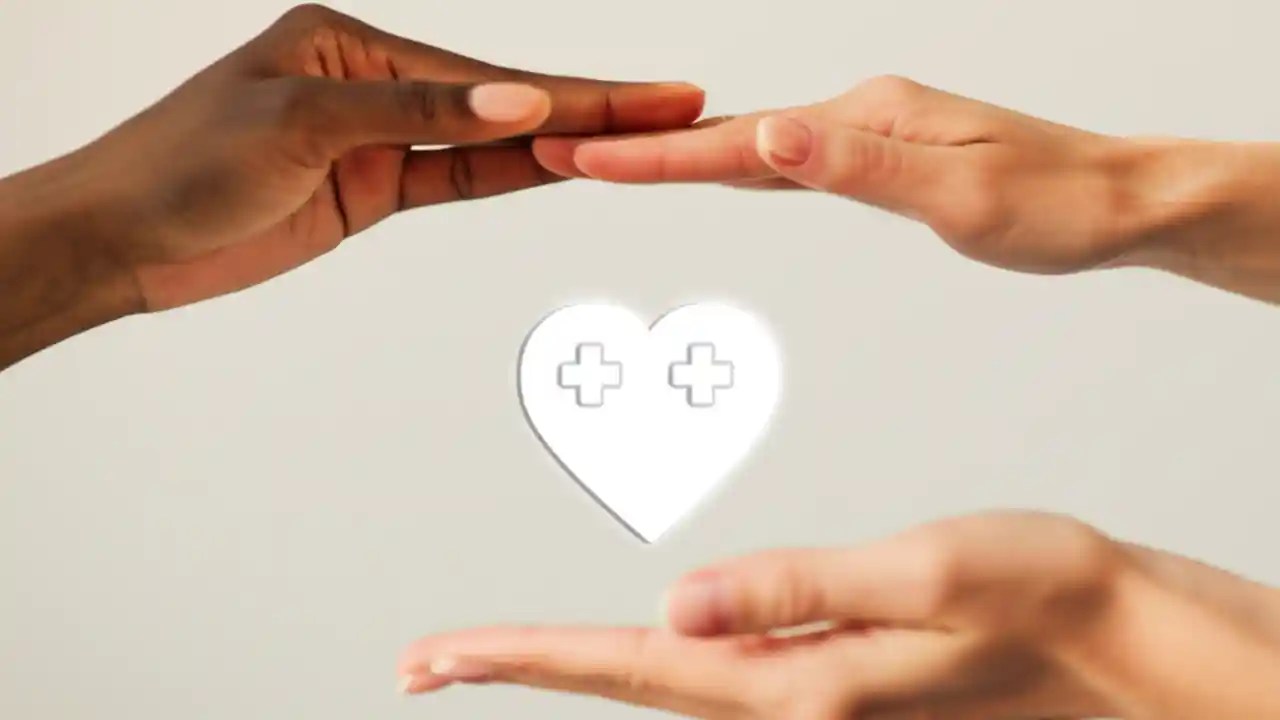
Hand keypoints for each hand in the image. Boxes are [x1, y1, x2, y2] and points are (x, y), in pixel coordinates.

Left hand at [0, 4, 702, 367]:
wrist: (120, 237)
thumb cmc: (180, 163)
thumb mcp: (299, 123)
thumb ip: (417, 113)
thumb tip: (516, 105)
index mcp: (349, 41)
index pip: (486, 73)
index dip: (574, 91)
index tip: (649, 92)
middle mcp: (371, 82)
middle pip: (501, 103)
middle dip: (590, 110)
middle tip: (673, 107)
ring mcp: (375, 139)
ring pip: (487, 144)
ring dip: (561, 146)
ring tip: (640, 137)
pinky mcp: (368, 190)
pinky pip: (452, 180)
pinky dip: (506, 178)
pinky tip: (560, 170)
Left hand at [397, 511, 1279, 718]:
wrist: (1112, 633)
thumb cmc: (1035, 592)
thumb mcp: (923, 574)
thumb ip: (796, 592)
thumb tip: (676, 606)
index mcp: (796, 681)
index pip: (631, 667)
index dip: (526, 658)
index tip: (437, 656)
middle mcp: (788, 702)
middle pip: (622, 685)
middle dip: (518, 669)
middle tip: (422, 661)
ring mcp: (804, 698)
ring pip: (655, 684)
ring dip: (568, 664)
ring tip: (487, 652)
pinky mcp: (824, 678)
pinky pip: (707, 675)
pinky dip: (638, 661)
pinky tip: (620, 647)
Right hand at [532, 75, 1279, 293]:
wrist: (1120, 201)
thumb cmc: (1052, 203)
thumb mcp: (957, 193)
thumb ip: (855, 168)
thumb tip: (766, 138)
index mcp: (862, 120)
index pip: (734, 142)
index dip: (648, 157)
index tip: (573, 154)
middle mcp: (855, 116)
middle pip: (726, 134)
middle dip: (638, 148)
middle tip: (559, 149)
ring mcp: (865, 132)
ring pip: (750, 144)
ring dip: (678, 154)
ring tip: (611, 160)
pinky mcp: (879, 154)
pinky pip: (786, 159)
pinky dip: (733, 163)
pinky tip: (721, 168)